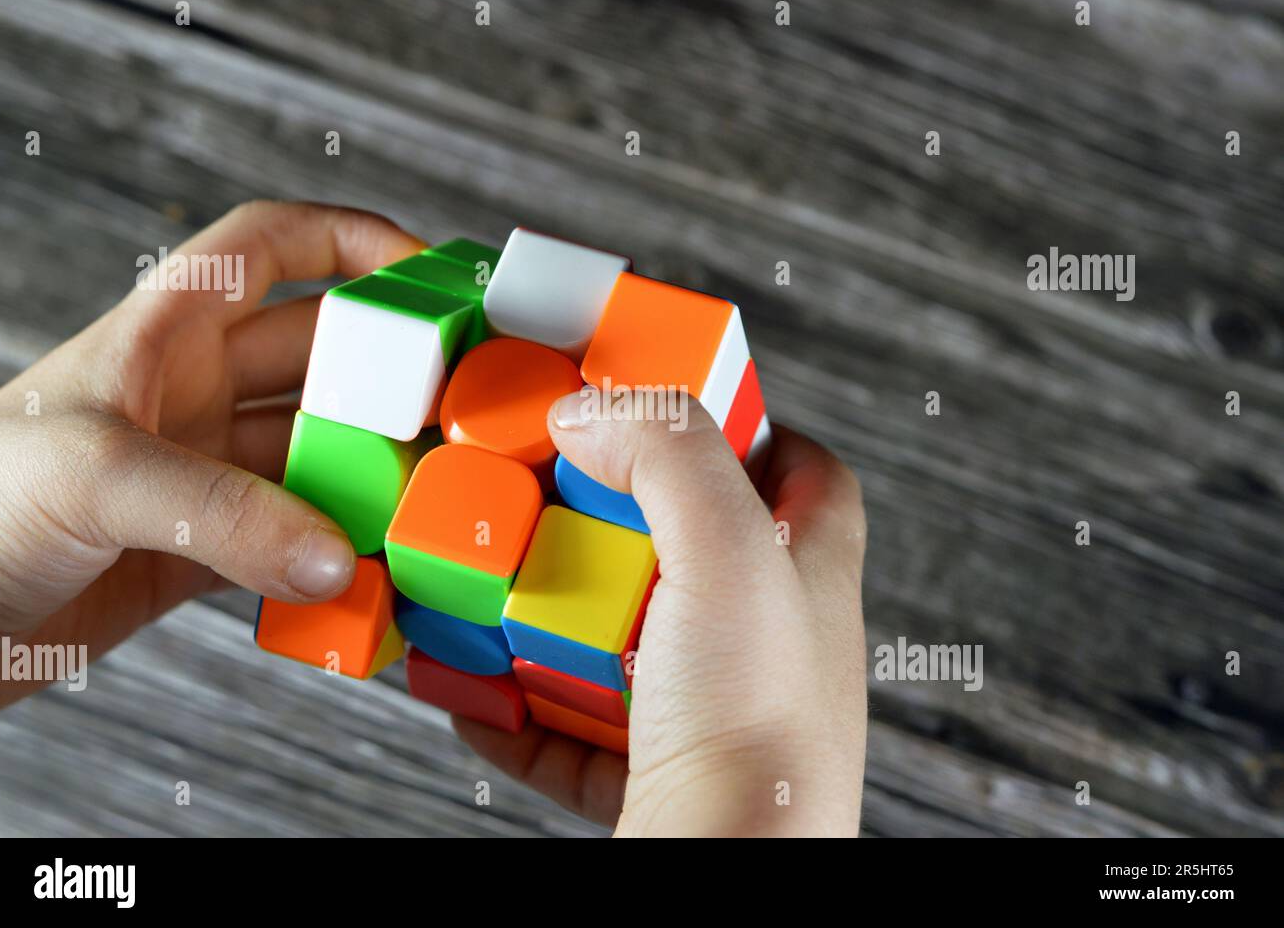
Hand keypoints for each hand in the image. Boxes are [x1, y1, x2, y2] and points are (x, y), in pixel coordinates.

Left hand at [0, 201, 423, 710]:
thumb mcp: (91, 477)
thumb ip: (220, 513)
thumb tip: (337, 556)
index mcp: (162, 334)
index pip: (270, 247)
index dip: (353, 242)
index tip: (432, 277)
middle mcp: (192, 395)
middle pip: (323, 359)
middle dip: (392, 375)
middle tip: (463, 405)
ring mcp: (204, 475)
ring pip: (321, 457)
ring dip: (375, 479)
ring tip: (431, 503)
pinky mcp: (203, 554)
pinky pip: (295, 545)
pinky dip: (340, 561)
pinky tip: (374, 577)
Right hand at [455, 397, 867, 835]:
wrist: (728, 873)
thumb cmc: (757, 722)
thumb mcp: (727, 551)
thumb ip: (667, 454)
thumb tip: (590, 410)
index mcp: (810, 575)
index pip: (806, 474)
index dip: (744, 428)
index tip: (667, 409)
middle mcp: (768, 642)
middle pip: (690, 552)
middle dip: (609, 523)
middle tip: (548, 497)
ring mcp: (711, 712)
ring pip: (619, 643)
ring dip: (546, 620)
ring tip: (489, 590)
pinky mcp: (655, 776)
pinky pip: (572, 731)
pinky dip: (519, 710)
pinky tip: (473, 694)